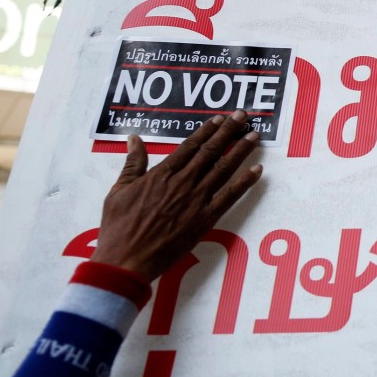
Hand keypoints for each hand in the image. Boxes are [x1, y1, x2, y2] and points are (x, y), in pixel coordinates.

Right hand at [90, 110, 263, 280]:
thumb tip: (134, 139)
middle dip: (228, 132)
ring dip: (240, 151)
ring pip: (223, 169)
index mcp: (162, 174)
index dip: (207, 131)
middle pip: (211, 151)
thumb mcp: (119, 191)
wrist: (126, 259)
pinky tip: (257, 170)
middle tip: (242, 117)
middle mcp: (183, 182)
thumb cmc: (119, 228)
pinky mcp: (205, 219)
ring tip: (253, 136)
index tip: (219, 119)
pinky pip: (230, 196)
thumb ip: (132, 163)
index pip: (190, 146)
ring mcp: (196, 200)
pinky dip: (245, 182)